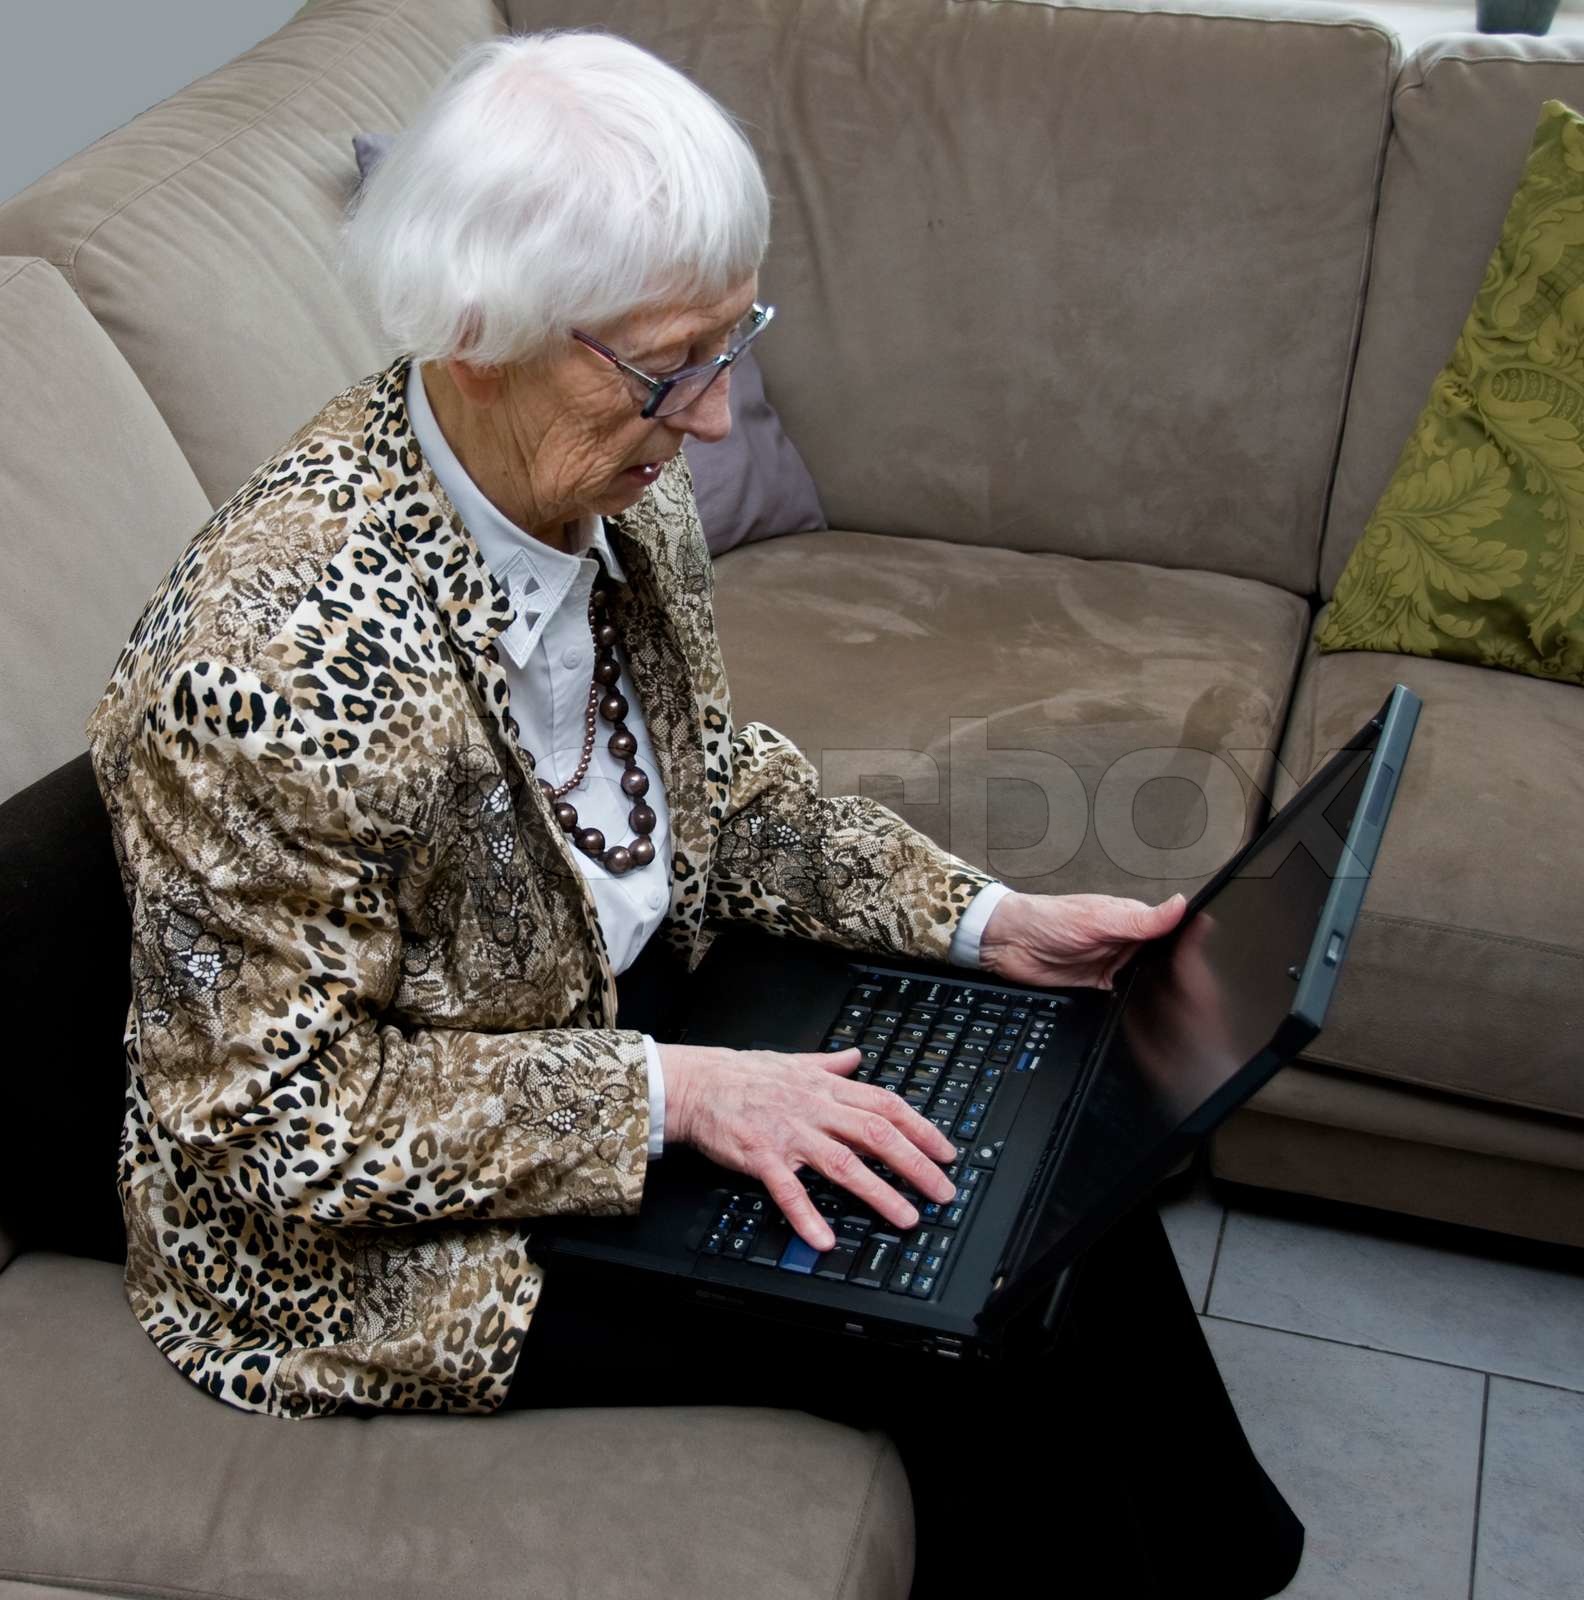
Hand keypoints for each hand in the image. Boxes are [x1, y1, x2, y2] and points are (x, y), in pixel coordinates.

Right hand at [659, 1043, 960, 1252]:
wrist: (696, 1084)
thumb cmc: (742, 1075)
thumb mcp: (792, 1061)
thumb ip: (829, 1064)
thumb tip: (856, 1057)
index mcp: (826, 1087)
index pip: (886, 1105)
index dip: (922, 1129)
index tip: (947, 1151)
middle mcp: (815, 1108)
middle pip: (877, 1135)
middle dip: (916, 1165)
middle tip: (943, 1191)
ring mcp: (790, 1133)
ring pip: (844, 1163)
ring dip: (880, 1192)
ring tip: (907, 1217)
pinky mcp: (762, 1156)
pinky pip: (788, 1190)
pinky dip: (807, 1216)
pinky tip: (825, 1239)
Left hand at [979, 889, 1187, 989]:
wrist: (1009, 944)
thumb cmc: (1049, 919)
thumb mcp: (1099, 919)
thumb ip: (1140, 919)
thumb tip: (1180, 903)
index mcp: (1130, 918)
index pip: (1168, 929)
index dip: (1187, 943)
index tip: (1208, 956)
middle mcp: (1124, 940)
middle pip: (1160, 958)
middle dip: (1173, 971)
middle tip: (1193, 990)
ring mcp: (1112, 962)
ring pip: (1144, 978)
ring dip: (1152, 986)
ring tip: (1173, 1002)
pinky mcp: (1098, 983)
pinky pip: (1123, 994)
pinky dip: (1131, 999)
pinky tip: (1142, 1008)